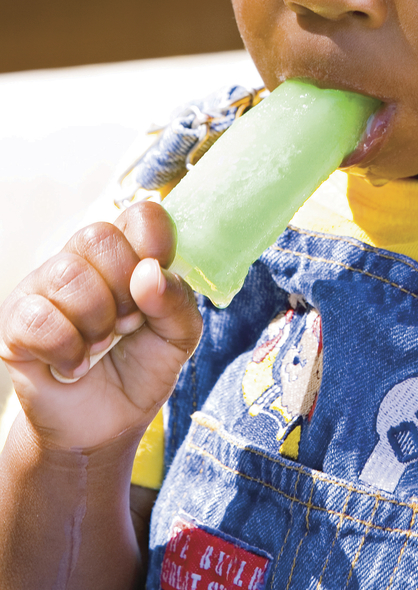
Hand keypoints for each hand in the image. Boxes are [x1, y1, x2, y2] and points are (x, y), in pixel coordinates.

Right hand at [0, 201, 201, 451]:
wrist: (103, 427)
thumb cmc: (140, 369)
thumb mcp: (178, 338)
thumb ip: (177, 301)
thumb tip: (150, 273)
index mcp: (127, 251)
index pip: (141, 214)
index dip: (155, 247)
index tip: (155, 288)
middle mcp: (82, 259)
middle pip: (98, 236)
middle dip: (123, 289)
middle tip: (128, 324)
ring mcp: (44, 287)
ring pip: (68, 274)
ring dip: (96, 322)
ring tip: (101, 346)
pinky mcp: (16, 321)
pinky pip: (38, 318)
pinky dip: (66, 349)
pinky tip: (74, 365)